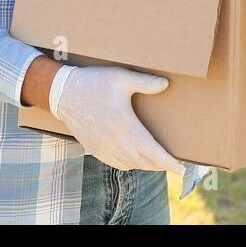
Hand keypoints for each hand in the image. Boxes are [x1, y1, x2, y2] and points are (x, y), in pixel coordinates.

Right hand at [53, 65, 184, 173]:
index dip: (168, 162)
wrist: (63, 94)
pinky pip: (116, 163)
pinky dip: (130, 164)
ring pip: (131, 165)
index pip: (152, 152)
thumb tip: (165, 84)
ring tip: (158, 161)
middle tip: (175, 165)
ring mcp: (104, 148)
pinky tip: (135, 159)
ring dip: (146, 165)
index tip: (182, 169)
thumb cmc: (94, 83)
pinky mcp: (95, 149)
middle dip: (161, 165)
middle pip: (144, 162)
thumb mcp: (121, 77)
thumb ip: (144, 82)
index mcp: (125, 126)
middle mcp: (115, 141)